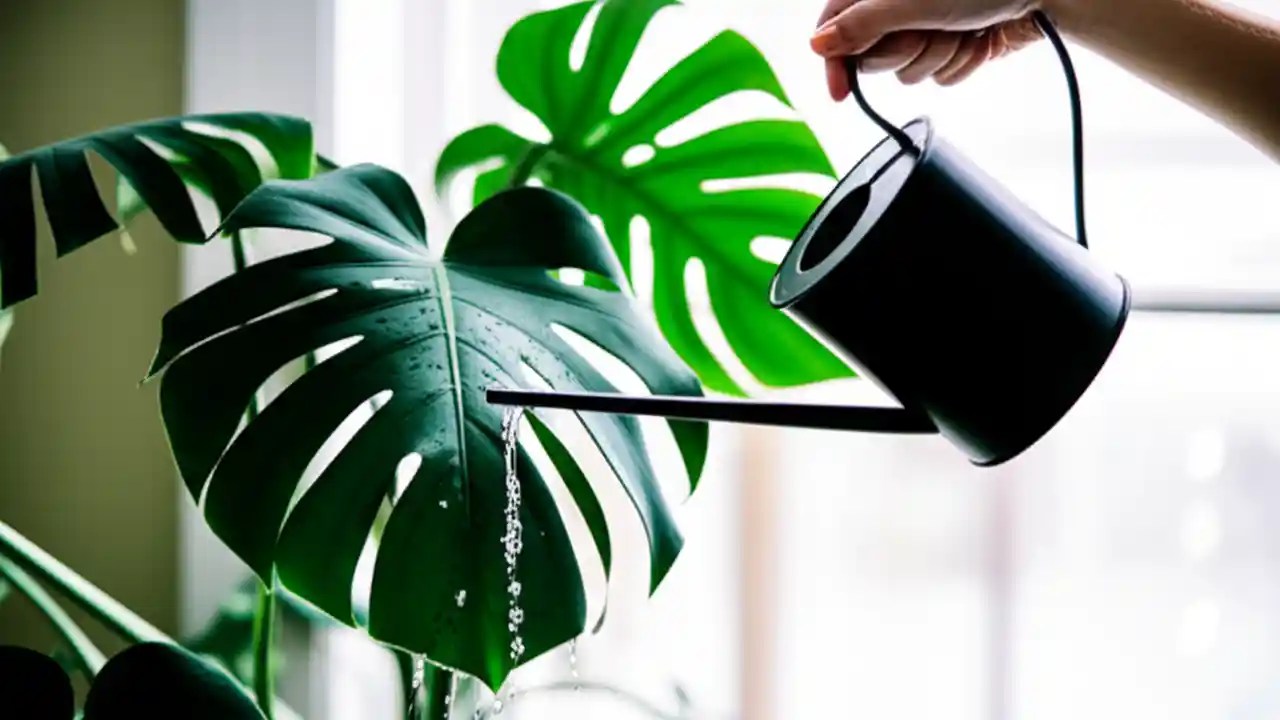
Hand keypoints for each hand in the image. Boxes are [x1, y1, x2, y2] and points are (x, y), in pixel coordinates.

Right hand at [810, 0, 1048, 98]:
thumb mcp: (911, 2)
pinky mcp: (950, 45)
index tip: (840, 93)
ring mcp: (925, 27)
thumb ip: (860, 26)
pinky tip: (978, 38)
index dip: (836, 64)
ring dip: (941, 56)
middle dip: (908, 51)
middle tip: (932, 28)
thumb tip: (817, 45)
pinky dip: (962, 62)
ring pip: (910, 73)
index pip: (835, 32)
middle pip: (874, 58)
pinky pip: (940, 77)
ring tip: (963, 28)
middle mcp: (896, 8)